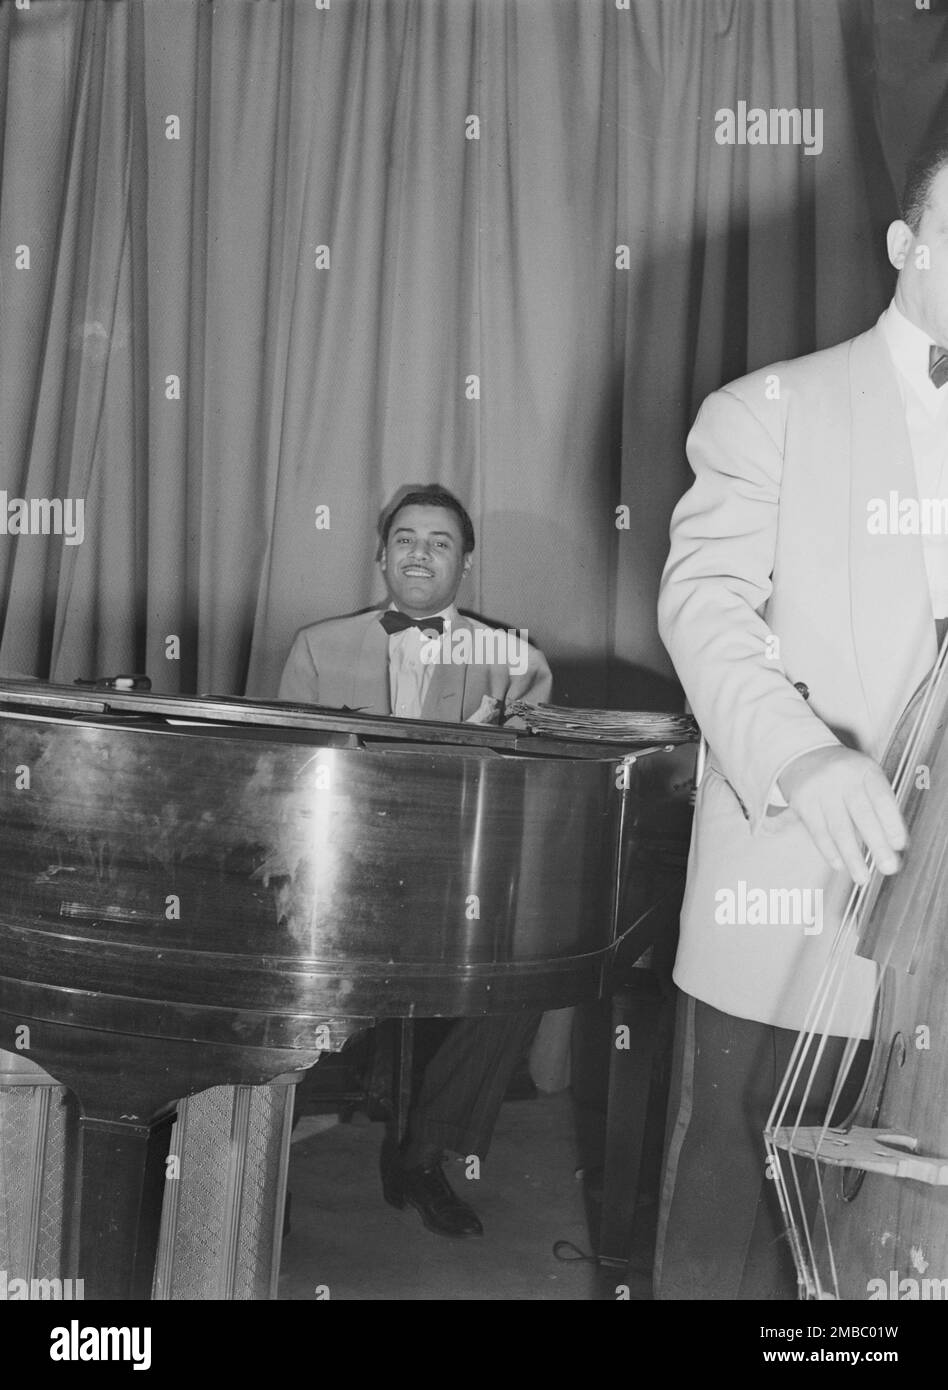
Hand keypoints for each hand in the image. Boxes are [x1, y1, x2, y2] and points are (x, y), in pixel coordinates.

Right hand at [777, 746, 906, 885]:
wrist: (802, 756)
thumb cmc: (845, 775)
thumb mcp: (864, 777)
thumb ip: (879, 804)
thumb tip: (893, 845)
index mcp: (865, 770)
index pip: (882, 798)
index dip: (892, 823)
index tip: (900, 845)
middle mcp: (843, 777)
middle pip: (862, 815)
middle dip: (877, 844)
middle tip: (889, 867)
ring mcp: (820, 789)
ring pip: (839, 829)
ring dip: (852, 857)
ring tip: (863, 878)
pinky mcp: (802, 802)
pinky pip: (818, 832)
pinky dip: (829, 851)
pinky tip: (839, 865)